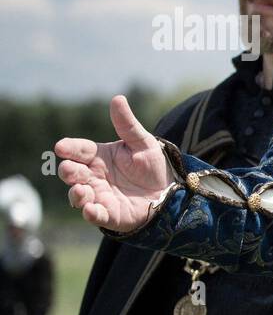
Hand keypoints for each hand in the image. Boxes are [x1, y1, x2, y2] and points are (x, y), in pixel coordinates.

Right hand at [57, 95, 172, 232]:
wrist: (170, 191)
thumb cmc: (151, 165)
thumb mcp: (143, 142)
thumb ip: (127, 124)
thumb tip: (117, 99)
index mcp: (98, 157)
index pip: (79, 150)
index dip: (69, 148)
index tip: (61, 147)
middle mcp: (94, 176)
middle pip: (72, 173)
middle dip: (68, 171)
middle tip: (71, 169)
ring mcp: (99, 196)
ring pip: (78, 196)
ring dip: (76, 194)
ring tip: (80, 190)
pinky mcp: (109, 215)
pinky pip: (95, 216)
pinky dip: (91, 214)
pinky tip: (91, 210)